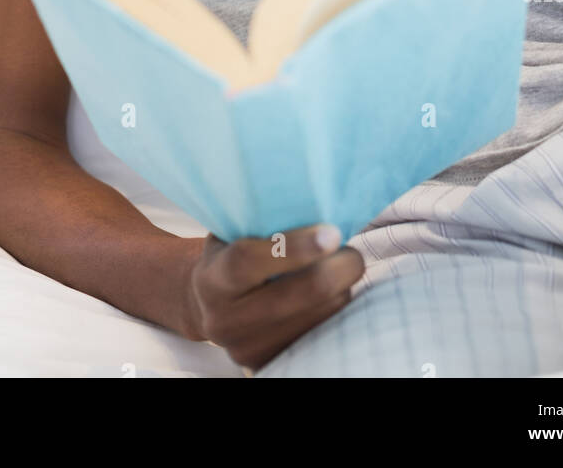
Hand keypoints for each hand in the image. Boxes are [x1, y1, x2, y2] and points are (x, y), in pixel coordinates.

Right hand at [181, 222, 364, 371]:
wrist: (211, 306)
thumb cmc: (230, 253)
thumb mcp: (232, 230)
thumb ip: (262, 219)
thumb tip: (314, 196)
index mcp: (213, 280)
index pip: (248, 261)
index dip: (293, 247)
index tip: (332, 232)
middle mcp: (225, 321)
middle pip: (297, 295)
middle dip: (337, 269)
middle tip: (351, 251)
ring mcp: (248, 349)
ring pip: (318, 316)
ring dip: (341, 288)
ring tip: (339, 267)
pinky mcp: (270, 365)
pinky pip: (321, 335)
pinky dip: (335, 308)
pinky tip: (334, 291)